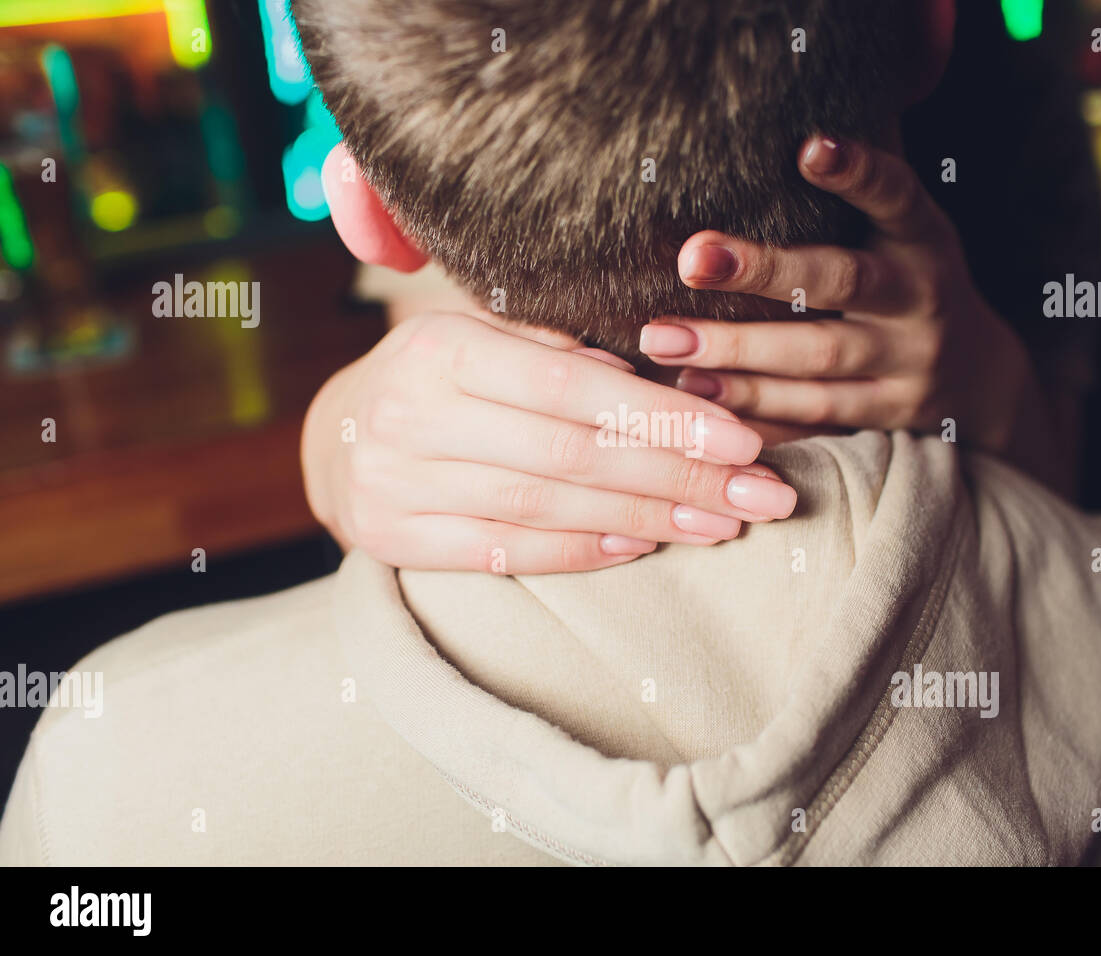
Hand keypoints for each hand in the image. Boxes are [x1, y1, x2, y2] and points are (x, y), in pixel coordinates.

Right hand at [302, 311, 796, 573]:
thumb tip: (657, 381)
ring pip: (545, 508)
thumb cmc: (437, 377)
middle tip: (759, 495)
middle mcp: (413, 414)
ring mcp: (397, 483)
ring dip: (646, 520)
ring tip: (719, 523)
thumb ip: (557, 353)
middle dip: (677, 477)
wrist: (333, 436)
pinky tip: (644, 545)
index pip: (572, 388)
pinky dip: (581, 551)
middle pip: (570, 456)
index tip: (742, 442)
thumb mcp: (482, 336)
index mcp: (444, 348)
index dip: (662, 419)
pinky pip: (505, 552)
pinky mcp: (395, 540)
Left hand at [639, 137, 1064, 490]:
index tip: (809, 149)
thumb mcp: (906, 236)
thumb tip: (773, 136)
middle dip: (763, 270)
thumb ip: (856, 198)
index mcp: (924, 240)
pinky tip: (697, 396)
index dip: (858, 172)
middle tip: (691, 259)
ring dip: (737, 351)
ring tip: (666, 341)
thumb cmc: (910, 284)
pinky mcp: (888, 417)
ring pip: (818, 360)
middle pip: (841, 282)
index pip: (897, 196)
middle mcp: (922, 299)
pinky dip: (755, 409)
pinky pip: (814, 417)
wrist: (981, 381)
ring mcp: (909, 365)